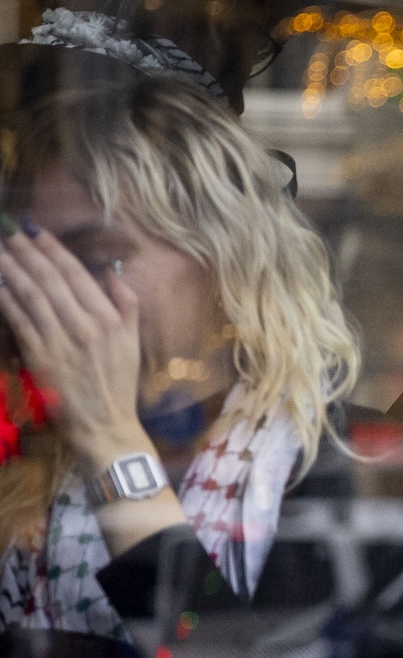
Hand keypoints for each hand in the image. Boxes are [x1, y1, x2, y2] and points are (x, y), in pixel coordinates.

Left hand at [0, 220, 145, 468]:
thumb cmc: (119, 384)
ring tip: (1, 250)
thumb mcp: (133, 342)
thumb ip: (126, 304)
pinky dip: (7, 300)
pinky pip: (20, 322)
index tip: (38, 232)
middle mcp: (86, 327)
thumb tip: (110, 272)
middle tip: (12, 231)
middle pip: (51, 281)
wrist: (106, 425)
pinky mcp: (41, 359)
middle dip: (29, 253)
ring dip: (13, 270)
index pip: (78, 276)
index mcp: (110, 320)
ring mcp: (62, 342)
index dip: (56, 251)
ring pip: (32, 297)